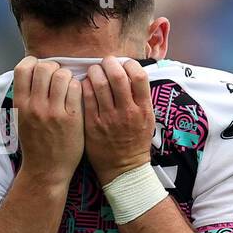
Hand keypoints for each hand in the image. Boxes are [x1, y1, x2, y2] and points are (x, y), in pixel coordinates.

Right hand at [12, 57, 83, 186]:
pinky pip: (77, 89)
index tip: (40, 68)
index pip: (23, 69)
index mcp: (20, 104)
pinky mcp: (72, 119)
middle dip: (53, 67)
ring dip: (67, 76)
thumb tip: (34, 73)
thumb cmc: (35, 143)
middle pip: (44, 68)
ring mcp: (54, 112)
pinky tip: (77, 96)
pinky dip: (78, 87)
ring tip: (68, 86)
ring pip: (62, 75)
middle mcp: (36, 106)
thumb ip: (26, 97)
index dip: (33, 63)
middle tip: (58, 76)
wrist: (46, 170)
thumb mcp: (21, 119)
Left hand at [82, 56, 155, 185]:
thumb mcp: (147, 120)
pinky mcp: (92, 124)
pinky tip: (86, 85)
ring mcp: (109, 118)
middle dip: (110, 63)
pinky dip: (85, 85)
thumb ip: (141, 98)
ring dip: (95, 71)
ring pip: (99, 82)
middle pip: (117, 75)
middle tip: (106, 63)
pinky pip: (86, 96)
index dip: (130, 64)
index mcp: (144, 109)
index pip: (139, 75)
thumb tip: (131, 74)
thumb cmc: (135, 142)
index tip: (124, 65)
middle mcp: (127, 111)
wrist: (124, 169)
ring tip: (94, 72)